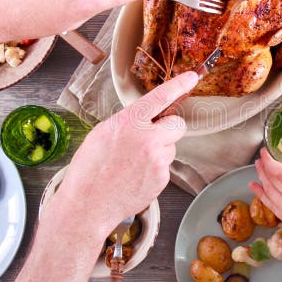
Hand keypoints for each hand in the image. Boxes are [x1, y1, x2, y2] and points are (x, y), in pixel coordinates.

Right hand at [54, 72, 197, 238]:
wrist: (88, 204)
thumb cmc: (90, 169)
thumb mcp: (103, 133)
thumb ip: (128, 122)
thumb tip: (144, 119)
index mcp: (129, 121)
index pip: (160, 97)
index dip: (179, 85)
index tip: (193, 77)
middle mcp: (147, 138)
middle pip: (178, 124)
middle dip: (168, 129)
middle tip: (151, 139)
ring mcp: (157, 159)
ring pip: (171, 147)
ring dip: (159, 152)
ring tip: (134, 163)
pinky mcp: (162, 178)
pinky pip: (166, 166)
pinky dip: (155, 170)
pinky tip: (136, 176)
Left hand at [249, 137, 281, 249]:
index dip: (270, 160)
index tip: (265, 150)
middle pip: (273, 180)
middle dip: (264, 166)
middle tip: (262, 156)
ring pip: (269, 191)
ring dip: (261, 177)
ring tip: (258, 166)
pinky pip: (270, 205)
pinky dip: (261, 195)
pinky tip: (255, 186)